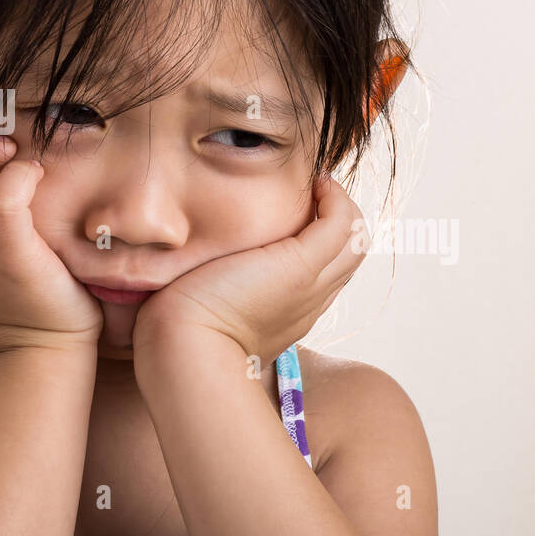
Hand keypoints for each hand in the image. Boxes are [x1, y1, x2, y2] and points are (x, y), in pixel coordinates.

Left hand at [132, 174, 365, 367]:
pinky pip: (342, 224)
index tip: (297, 216)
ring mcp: (310, 286)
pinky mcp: (300, 267)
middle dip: (339, 219)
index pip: (325, 274)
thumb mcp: (202, 313)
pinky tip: (314, 183)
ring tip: (317, 186)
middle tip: (314, 192)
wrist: (183, 352)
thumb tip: (183, 280)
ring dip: (343, 206)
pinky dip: (336, 199)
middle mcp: (309, 303)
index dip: (320, 242)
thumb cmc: (178, 337)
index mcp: (290, 315)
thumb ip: (210, 293)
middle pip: (350, 256)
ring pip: (356, 240)